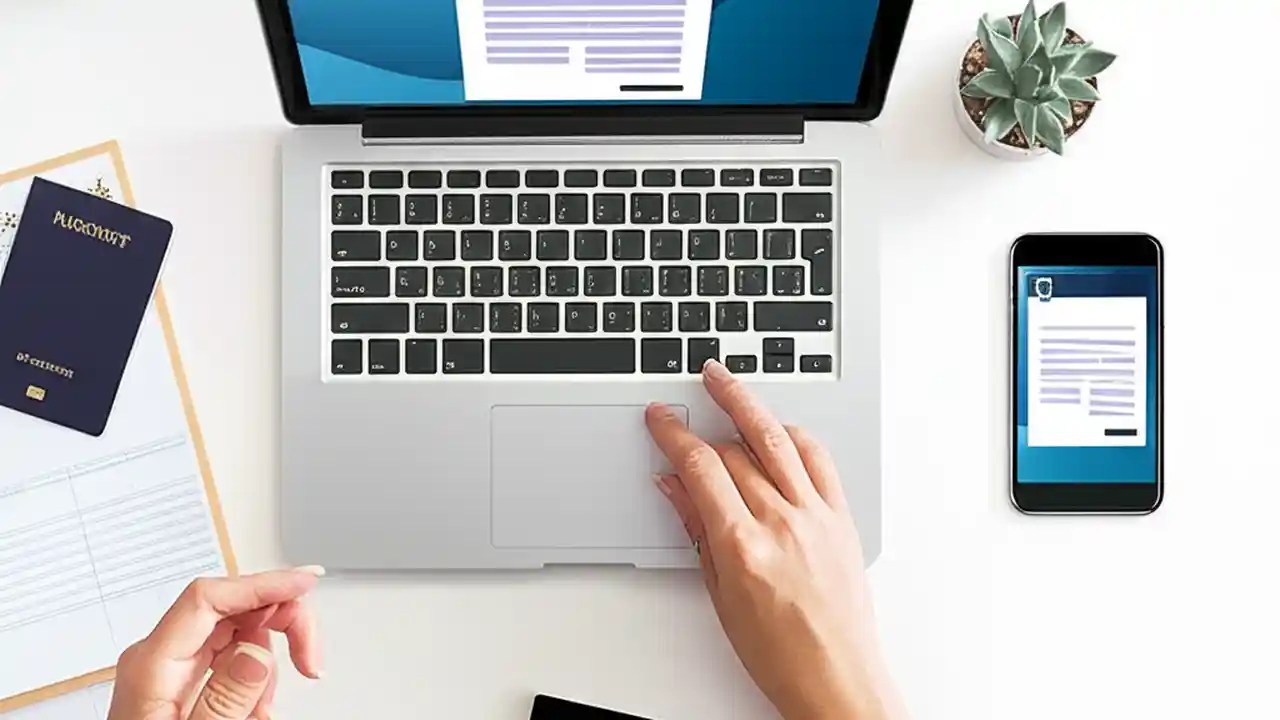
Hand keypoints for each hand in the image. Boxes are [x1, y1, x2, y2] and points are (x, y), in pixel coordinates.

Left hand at [107, 568, 323, 719]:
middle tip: (311, 661)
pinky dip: (257, 680)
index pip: (209, 598)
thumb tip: (256, 652)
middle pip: (233, 609)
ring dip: (270, 664)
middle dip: (280, 627)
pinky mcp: (183, 678)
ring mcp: (170, 666)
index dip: (262, 583)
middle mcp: (158, 657)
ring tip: (266, 710)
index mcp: (151, 666)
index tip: (306, 584)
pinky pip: (233, 657)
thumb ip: (224, 701)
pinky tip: (255, 710)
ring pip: (240, 632)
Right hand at [646, 361, 905, 719]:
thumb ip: (697, 531)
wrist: (836, 678)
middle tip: (682, 406)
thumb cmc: (778, 653)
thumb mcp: (719, 595)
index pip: (701, 469)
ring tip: (724, 380)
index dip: (673, 435)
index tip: (659, 419)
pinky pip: (817, 459)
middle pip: (734, 452)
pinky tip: (776, 424)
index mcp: (744, 546)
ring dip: (746, 402)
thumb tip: (675, 487)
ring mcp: (816, 516)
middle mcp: (782, 523)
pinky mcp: (841, 517)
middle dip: (702, 423)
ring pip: (776, 440)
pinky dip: (793, 434)